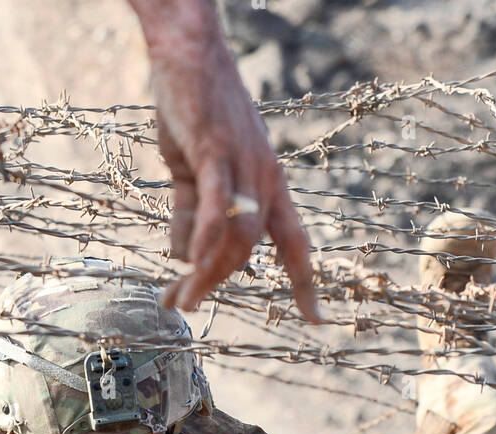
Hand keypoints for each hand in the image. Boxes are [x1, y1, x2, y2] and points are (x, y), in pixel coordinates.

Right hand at [131, 0, 317, 319]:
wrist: (187, 50)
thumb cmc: (192, 106)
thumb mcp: (193, 169)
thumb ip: (192, 214)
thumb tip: (183, 257)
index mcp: (269, 184)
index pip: (295, 243)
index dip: (306, 284)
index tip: (317, 321)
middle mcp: (266, 180)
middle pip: (250, 250)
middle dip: (217, 284)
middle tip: (185, 307)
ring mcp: (244, 165)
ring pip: (234, 237)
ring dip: (205, 274)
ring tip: (179, 299)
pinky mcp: (215, 152)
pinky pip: (217, 205)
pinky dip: (207, 238)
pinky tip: (189, 264)